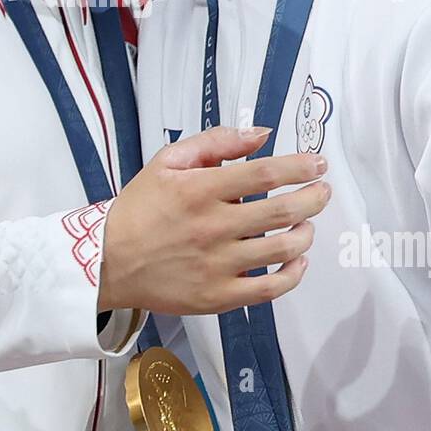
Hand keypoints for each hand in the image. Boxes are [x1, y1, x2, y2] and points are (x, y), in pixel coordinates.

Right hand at [98, 125, 329, 314]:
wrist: (108, 261)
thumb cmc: (140, 208)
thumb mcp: (167, 162)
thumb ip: (215, 142)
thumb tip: (260, 134)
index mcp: (200, 191)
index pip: (265, 174)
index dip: (300, 167)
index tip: (317, 164)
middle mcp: (213, 228)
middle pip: (282, 211)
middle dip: (314, 198)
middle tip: (323, 191)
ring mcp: (217, 265)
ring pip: (282, 249)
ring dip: (306, 233)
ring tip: (307, 224)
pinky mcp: (217, 296)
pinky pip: (269, 289)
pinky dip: (292, 274)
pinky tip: (297, 260)